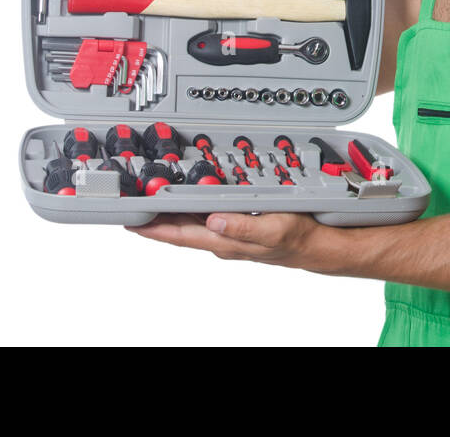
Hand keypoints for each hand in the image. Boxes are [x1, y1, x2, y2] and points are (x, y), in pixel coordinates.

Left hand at [126, 211, 332, 271]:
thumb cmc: (297, 238)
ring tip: (149, 206)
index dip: (153, 229)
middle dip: (154, 221)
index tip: (131, 222)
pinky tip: (186, 205)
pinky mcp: (236, 228)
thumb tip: (213, 221)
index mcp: (225, 240)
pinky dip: (190, 212)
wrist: (317, 244)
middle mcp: (222, 239)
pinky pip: (205, 221)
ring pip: (190, 226)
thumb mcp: (273, 228)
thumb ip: (243, 227)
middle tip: (132, 209)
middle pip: (179, 231)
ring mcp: (228, 235)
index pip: (180, 235)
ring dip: (170, 217)